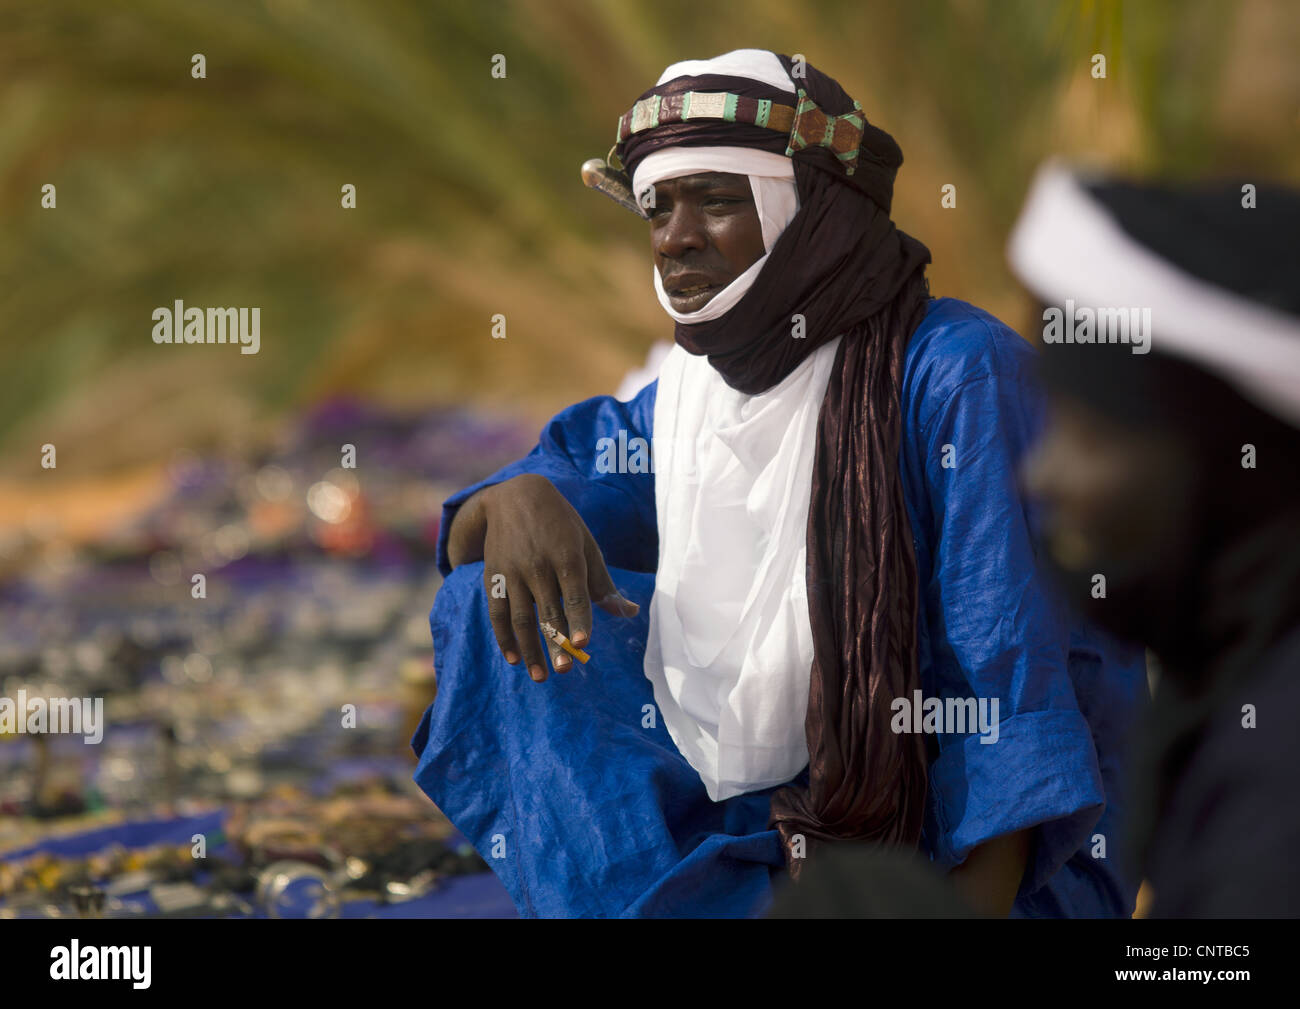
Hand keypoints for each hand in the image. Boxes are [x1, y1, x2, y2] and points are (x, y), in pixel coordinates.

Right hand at [450, 474, 639, 680]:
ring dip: (530, 649)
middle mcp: (538, 565)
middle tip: (565, 670)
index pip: (575, 594)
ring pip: (521, 618)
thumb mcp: (587, 546)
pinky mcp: (494, 577)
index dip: (579, 618)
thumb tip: (630, 613)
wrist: (515, 497)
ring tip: (541, 677)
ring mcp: (513, 572)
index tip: (582, 642)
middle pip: (548, 611)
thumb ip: (604, 585)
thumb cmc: (561, 526)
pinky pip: (497, 612)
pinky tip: (514, 659)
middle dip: (556, 643)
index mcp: (568, 556)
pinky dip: (504, 637)